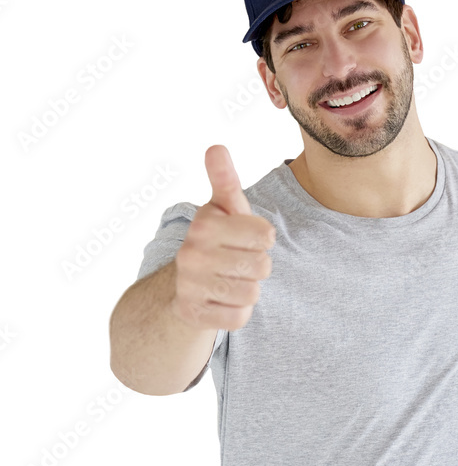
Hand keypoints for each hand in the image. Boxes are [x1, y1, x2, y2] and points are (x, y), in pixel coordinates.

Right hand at [170, 145, 275, 331]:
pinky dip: (238, 312)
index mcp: (204, 224)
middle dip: (258, 266)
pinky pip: (239, 317)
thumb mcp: (224, 208)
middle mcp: (191, 254)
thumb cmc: (218, 240)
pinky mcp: (193, 314)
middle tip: (239, 262)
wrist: (185, 284)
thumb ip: (224, 179)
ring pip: (252, 293)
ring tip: (231, 280)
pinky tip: (223, 300)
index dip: (263, 239)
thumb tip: (216, 148)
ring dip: (249, 290)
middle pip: (262, 266)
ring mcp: (189, 286)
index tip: (248, 238)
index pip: (265, 236)